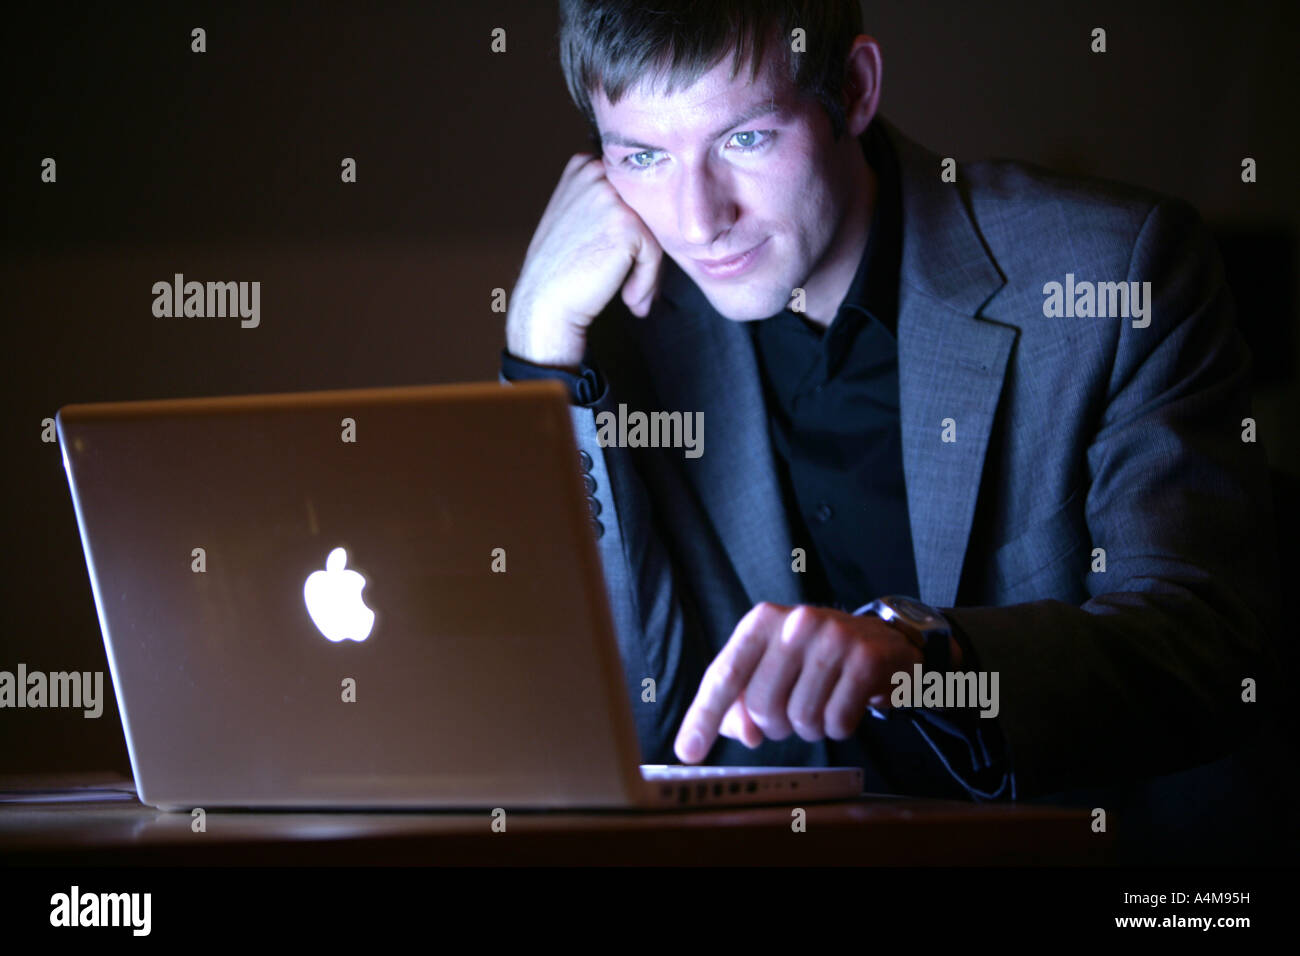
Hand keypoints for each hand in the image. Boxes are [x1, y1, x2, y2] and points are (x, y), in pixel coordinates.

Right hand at [505, 153, 662, 368]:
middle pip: (647, 209)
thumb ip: (602, 200)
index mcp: (583, 166)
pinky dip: (647, 282)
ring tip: (631, 295)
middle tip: (633, 282)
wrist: (544, 304)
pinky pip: (656, 253)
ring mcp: (611, 196)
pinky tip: (629, 300)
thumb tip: (655, 202)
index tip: (624, 260)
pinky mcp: (627, 223)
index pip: (633, 190)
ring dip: (647, 268)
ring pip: (655, 231)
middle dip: (644, 247)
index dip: (635, 227)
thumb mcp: (573, 216)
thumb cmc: (561, 269)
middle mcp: (596, 172)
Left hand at [673, 602, 931, 762]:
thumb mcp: (772, 667)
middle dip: (774, 724)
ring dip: (810, 726)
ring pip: (800, 718)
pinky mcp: (866, 658)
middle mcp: (796, 622)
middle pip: (762, 705)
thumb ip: (742, 701)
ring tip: (823, 703)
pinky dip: (839, 726)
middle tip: (792, 712)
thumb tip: (744, 732)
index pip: (725, 675)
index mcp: (762, 622)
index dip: (703, 717)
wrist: (883, 640)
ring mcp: (834, 637)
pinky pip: (837, 722)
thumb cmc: (815, 658)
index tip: (688, 751)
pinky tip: (846, 703)